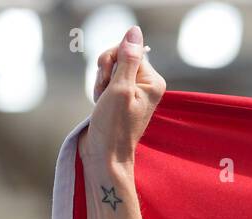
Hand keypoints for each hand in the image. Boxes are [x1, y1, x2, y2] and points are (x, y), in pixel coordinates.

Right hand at [77, 26, 165, 167]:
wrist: (105, 155)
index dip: (111, 60)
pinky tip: (100, 105)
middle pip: (118, 58)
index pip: (128, 49)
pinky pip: (105, 83)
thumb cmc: (114, 126)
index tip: (107, 79)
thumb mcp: (120, 88)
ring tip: (102, 103)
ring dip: (99, 84)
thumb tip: (135, 32)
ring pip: (108, 70)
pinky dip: (98, 91)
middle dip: (104, 72)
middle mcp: (146, 85)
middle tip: (104, 93)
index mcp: (153, 81)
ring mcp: (133, 92)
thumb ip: (128, 58)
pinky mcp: (121, 98)